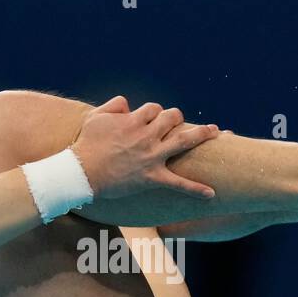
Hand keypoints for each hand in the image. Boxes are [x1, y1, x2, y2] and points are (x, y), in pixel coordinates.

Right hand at [72, 96, 218, 199]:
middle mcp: (146, 136)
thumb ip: (113, 105)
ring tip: (215, 132)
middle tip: (176, 124)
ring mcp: (152, 157)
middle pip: (172, 117)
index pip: (153, 108)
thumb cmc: (86, 144)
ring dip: (201, 134)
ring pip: (183, 140)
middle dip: (176, 118)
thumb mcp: (95, 117)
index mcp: (133, 121)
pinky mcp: (152, 177)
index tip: (150, 119)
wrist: (82, 172)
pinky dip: (195, 189)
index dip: (154, 113)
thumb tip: (127, 103)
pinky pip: (178, 183)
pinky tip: (211, 193)